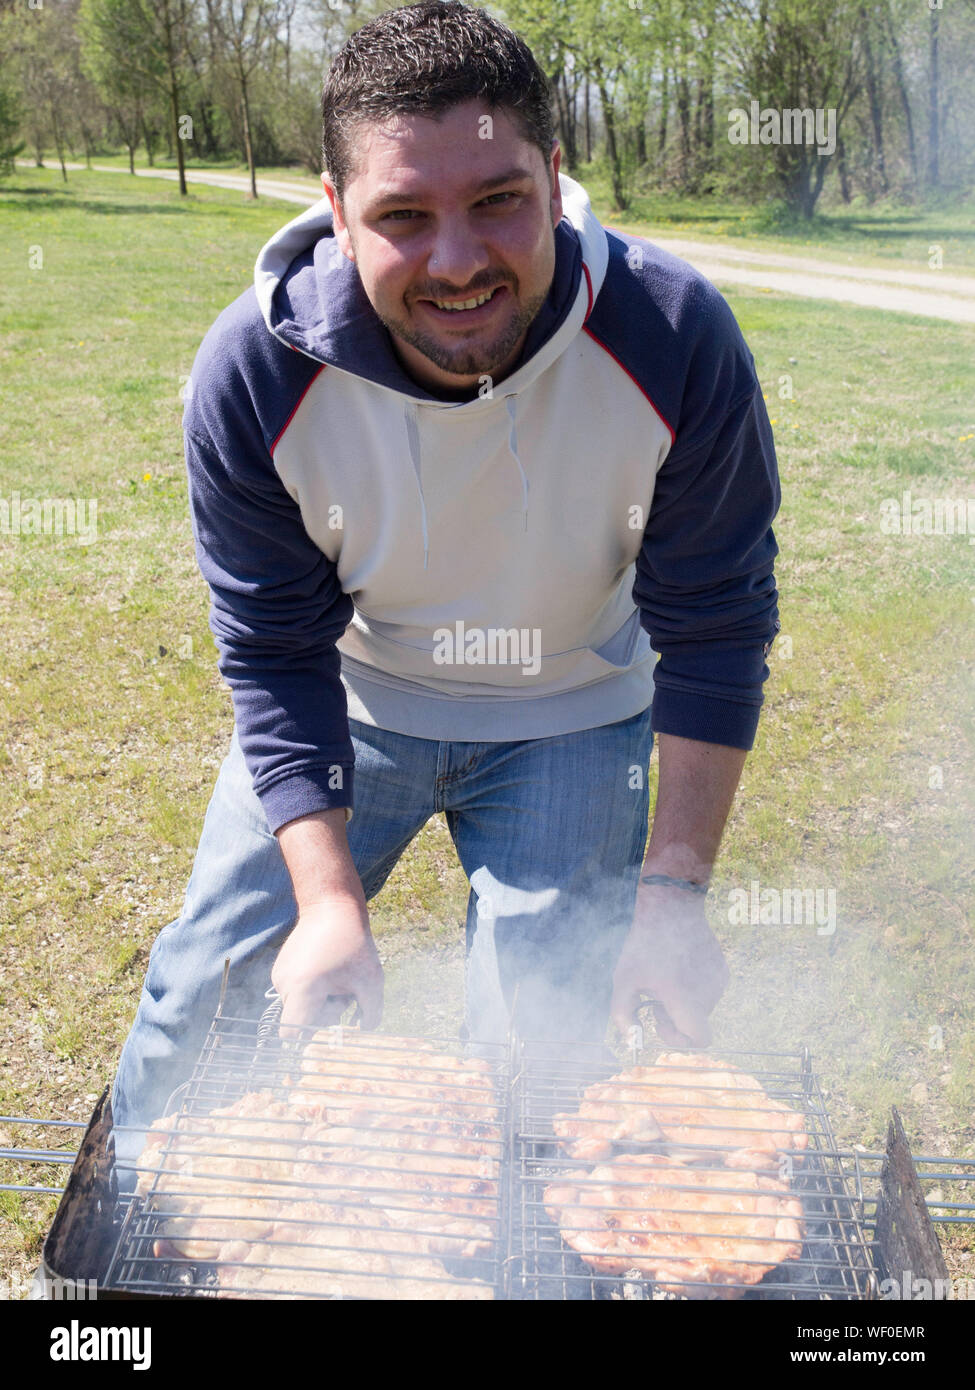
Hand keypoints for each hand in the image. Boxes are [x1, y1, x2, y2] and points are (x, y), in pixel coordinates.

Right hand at [272, 894, 383, 1032]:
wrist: (331, 907)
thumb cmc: (352, 943)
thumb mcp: (371, 980)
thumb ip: (372, 1013)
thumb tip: (363, 1031)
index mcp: (302, 989)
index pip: (291, 1033)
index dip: (310, 1035)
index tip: (331, 1024)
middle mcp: (284, 984)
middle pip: (302, 1019)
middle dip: (327, 1012)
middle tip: (346, 991)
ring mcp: (279, 975)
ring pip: (299, 1006)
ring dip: (321, 1000)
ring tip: (338, 977)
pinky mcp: (280, 968)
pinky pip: (296, 993)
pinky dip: (312, 989)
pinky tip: (327, 971)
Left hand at [610, 883, 728, 1046]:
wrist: (672, 907)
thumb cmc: (645, 944)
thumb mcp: (623, 980)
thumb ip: (622, 1015)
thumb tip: (632, 1040)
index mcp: (687, 1000)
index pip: (699, 1040)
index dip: (678, 1039)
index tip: (660, 1022)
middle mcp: (710, 994)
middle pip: (695, 1022)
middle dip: (673, 1016)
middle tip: (654, 995)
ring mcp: (720, 980)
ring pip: (701, 1006)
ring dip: (683, 1000)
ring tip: (665, 976)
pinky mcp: (723, 968)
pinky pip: (708, 990)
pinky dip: (693, 986)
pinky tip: (677, 965)